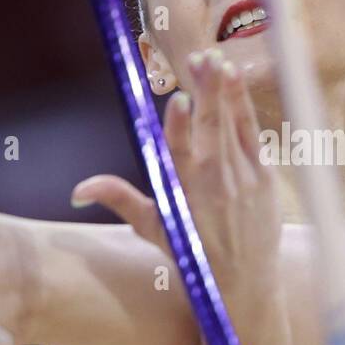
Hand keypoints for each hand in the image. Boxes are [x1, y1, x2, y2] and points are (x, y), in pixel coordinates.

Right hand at [71, 47, 281, 294]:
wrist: (244, 286)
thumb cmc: (192, 256)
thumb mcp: (152, 229)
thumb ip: (119, 199)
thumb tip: (79, 189)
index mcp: (184, 196)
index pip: (179, 155)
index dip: (179, 127)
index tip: (178, 100)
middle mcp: (215, 185)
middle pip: (210, 130)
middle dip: (206, 91)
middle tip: (200, 58)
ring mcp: (243, 180)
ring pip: (232, 126)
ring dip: (224, 91)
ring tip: (215, 60)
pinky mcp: (265, 178)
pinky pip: (252, 134)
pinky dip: (243, 107)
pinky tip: (235, 81)